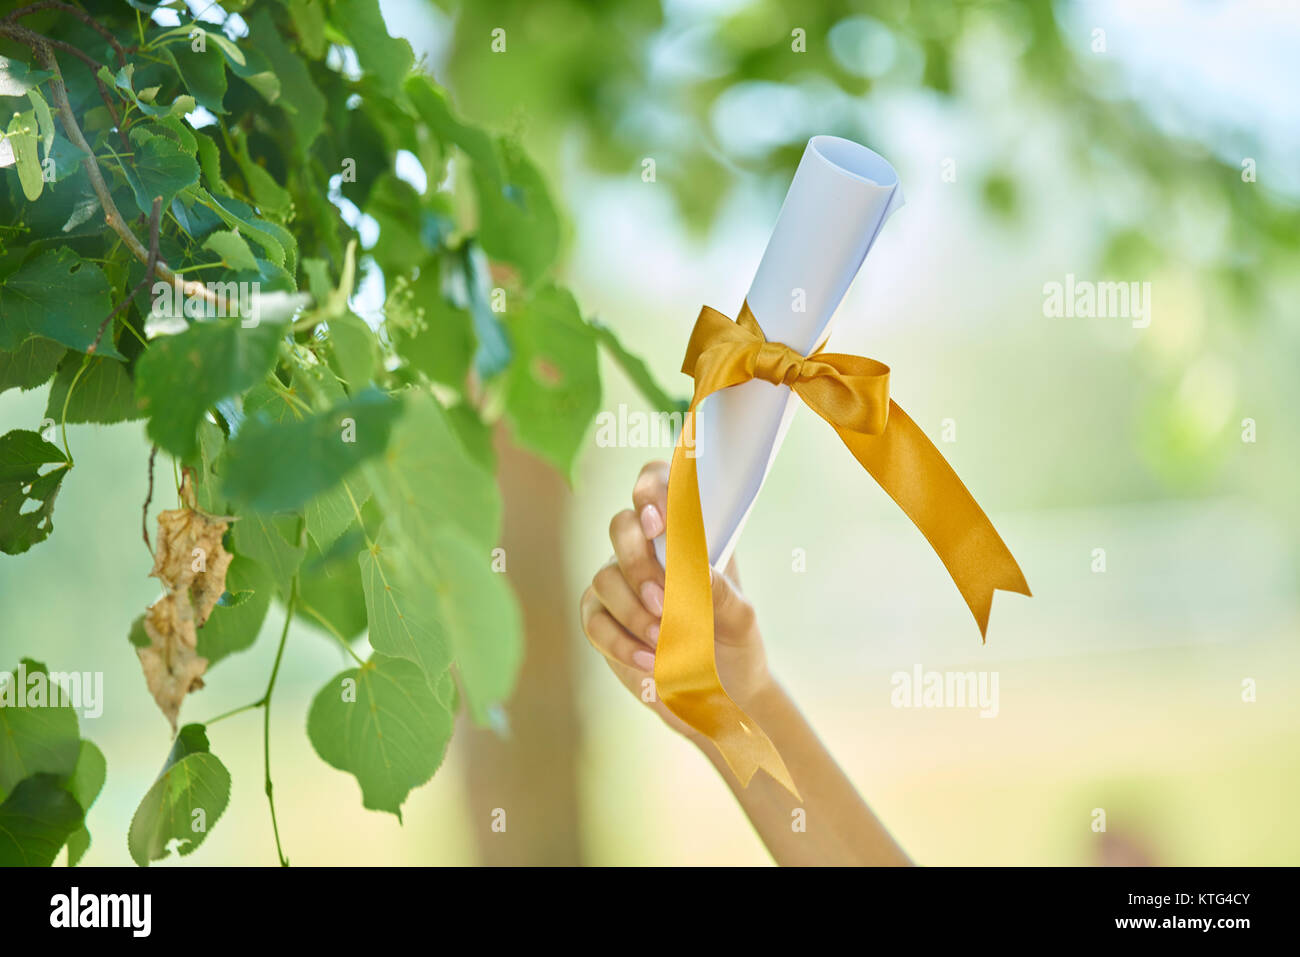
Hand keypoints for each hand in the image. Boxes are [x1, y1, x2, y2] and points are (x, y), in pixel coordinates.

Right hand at [579, 460, 772, 741]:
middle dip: (638, 562)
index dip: (652, 490)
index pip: (658, 484)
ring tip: (664, 640)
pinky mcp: (602, 620)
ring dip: (633, 610)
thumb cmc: (736, 645)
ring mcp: (621, 584)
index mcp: (686, 534)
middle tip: (664, 601)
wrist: (723, 695)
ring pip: (604, 577)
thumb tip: (694, 569)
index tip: (659, 521)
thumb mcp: (741, 620)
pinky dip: (620, 641)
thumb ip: (721, 593)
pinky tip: (649, 662)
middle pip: (621, 527)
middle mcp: (648, 551)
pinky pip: (594, 620)